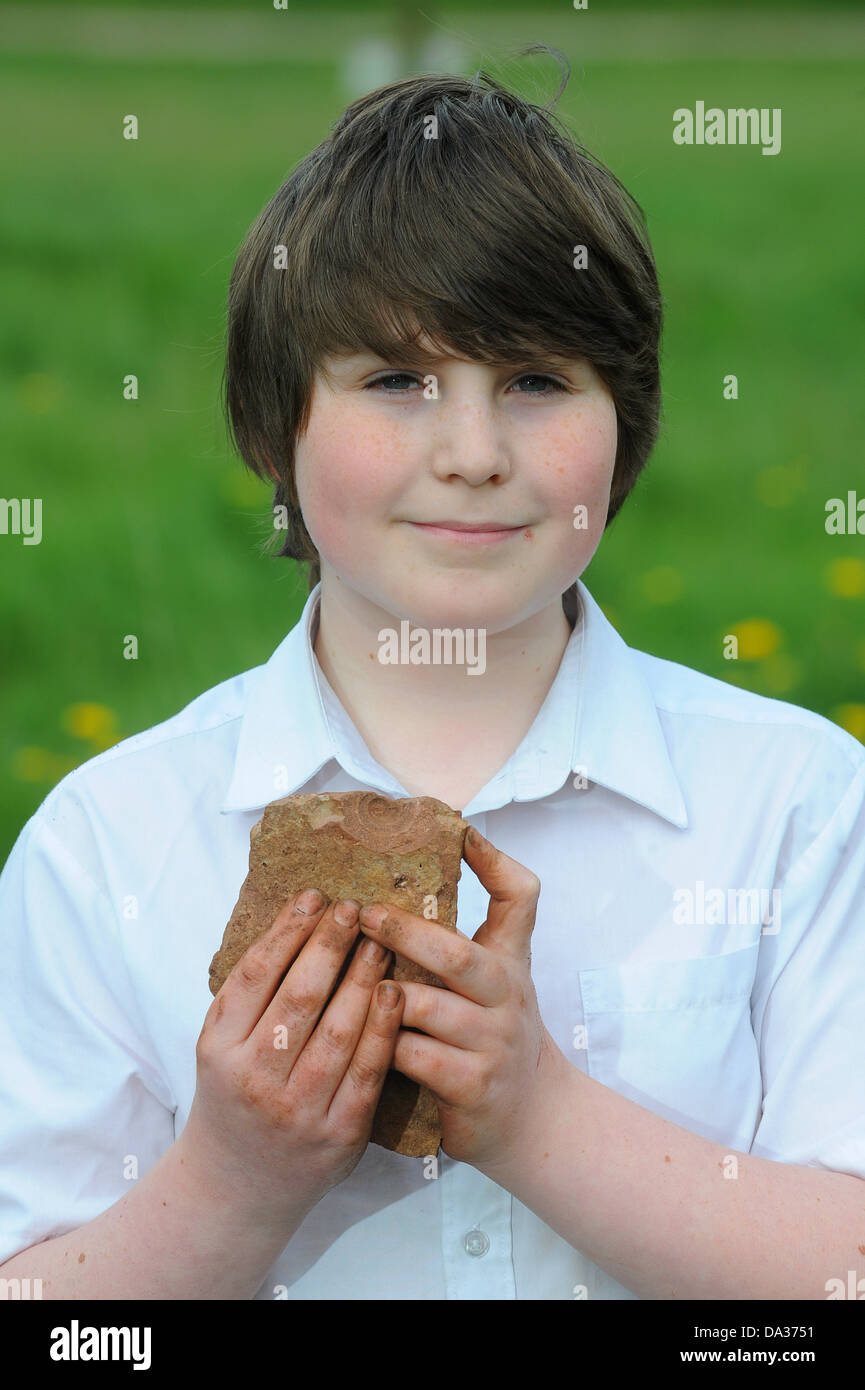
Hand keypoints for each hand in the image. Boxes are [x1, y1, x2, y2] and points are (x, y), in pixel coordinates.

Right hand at [182, 890, 403, 1230]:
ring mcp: (296, 1110)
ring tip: (379, 942)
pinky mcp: (337, 1135)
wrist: (237, 1187)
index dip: (287, 931)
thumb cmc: (234, 1097)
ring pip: (338, 1030)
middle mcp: (253, 1078)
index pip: (255, 975)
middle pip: (299, 996)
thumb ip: (250, 996)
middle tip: (353, 907)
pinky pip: (367, 1071)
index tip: (314, 896)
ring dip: (362, 978)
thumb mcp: (220, 1047)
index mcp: (218, 1048)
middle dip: (329, 945)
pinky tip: (394, 994)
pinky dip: (383, 1028)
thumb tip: (297, 921)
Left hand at [356, 827, 568, 1174]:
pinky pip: (413, 1057)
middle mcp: (506, 996)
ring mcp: (491, 1043)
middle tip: (361, 914)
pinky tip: (356, 1039)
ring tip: (341, 981)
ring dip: (379, 995)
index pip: (520, 897)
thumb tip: (449, 856)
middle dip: (403, 931)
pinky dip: (382, 1045)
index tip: (460, 833)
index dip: (494, 861)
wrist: (533, 1116)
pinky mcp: (472, 1087)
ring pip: (422, 1008)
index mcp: (507, 961)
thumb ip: (477, 930)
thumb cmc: (495, 1032)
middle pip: (456, 952)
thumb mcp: (500, 977)